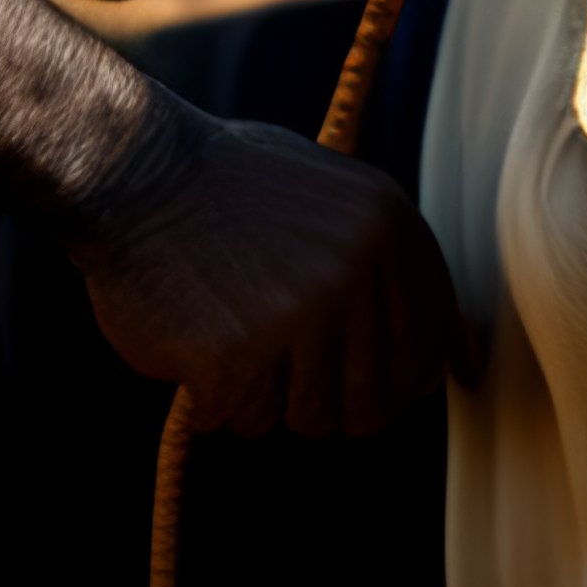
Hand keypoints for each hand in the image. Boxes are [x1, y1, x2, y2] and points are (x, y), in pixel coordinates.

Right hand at [80, 113, 468, 435]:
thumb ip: (385, 259)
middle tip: (277, 368)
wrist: (128, 168)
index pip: (427, 344)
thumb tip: (457, 353)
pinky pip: (244, 418)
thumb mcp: (326, 189)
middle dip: (325, 397)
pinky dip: (215, 400)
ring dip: (265, 398)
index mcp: (388, 224)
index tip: (359, 379)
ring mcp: (300, 315)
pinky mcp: (240, 357)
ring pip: (309, 417)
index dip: (398, 377)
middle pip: (372, 399)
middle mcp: (356, 270)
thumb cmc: (222, 181)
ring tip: (227, 342)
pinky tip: (193, 348)